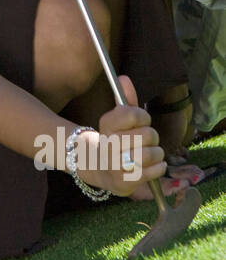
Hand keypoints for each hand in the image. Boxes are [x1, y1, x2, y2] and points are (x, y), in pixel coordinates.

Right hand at [75, 76, 166, 196]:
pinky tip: (152, 166)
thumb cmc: (116, 140)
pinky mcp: (124, 182)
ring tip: (150, 154)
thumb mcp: (119, 119)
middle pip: (147, 134)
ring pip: (151, 153)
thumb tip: (124, 78)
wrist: (100, 168)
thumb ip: (126, 100)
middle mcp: (108, 144)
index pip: (132, 113)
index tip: (141, 121)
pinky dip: (159, 167)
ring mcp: (115, 165)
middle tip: (147, 140)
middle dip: (152, 137)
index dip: (143, 116)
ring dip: (157, 153)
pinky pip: (154, 170)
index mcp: (107, 125)